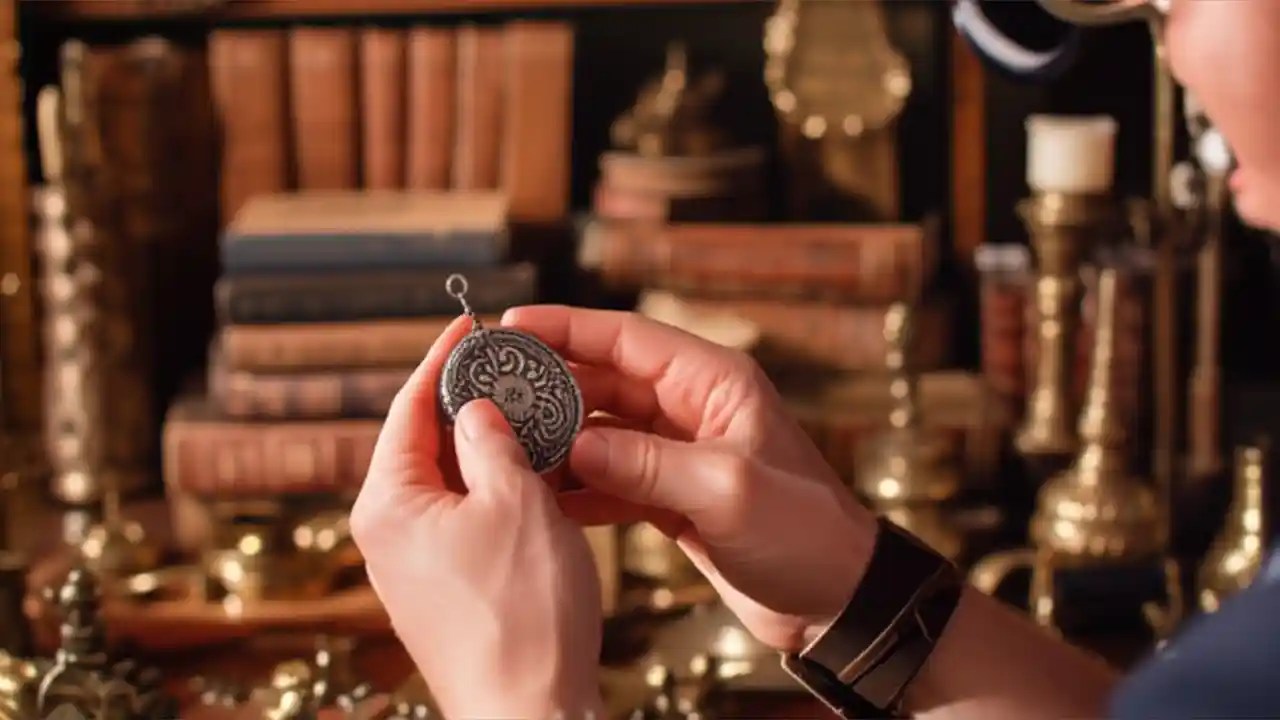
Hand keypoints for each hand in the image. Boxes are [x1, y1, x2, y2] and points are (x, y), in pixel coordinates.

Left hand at [351, 316, 604, 718]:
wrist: (531, 716)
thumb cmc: (522, 614)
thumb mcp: (517, 501)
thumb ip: (493, 440)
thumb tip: (478, 407)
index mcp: (387, 502)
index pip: (408, 408)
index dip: (441, 361)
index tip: (468, 326)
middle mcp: (387, 534)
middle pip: (426, 444)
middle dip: (471, 405)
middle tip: (515, 370)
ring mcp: (413, 568)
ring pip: (451, 484)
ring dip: (491, 450)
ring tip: (536, 420)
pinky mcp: (445, 592)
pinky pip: (465, 521)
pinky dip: (497, 493)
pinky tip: (538, 482)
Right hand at [503, 306, 877, 650]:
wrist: (836, 600)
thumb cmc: (804, 533)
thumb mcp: (726, 489)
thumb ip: (648, 463)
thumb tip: (575, 445)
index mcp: (715, 382)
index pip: (628, 336)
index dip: (568, 328)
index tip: (512, 325)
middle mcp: (694, 408)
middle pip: (606, 380)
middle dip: (550, 386)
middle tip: (490, 393)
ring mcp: (680, 453)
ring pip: (603, 431)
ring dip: (559, 440)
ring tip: (505, 447)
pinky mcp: (672, 497)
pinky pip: (612, 478)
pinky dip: (580, 487)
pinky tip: (544, 497)